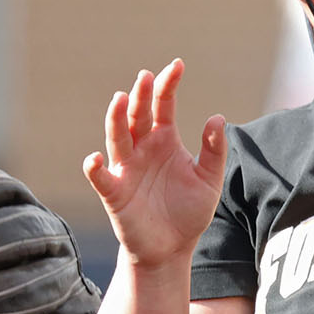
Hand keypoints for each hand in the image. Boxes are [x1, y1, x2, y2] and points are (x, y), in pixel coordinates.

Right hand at [82, 59, 226, 265]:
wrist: (172, 248)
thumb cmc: (189, 211)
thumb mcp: (209, 180)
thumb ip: (214, 150)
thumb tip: (218, 117)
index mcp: (165, 140)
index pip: (163, 105)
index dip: (168, 85)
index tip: (177, 65)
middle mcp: (142, 148)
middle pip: (137, 115)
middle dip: (140, 95)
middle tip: (146, 77)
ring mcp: (125, 168)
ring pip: (117, 138)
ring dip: (116, 119)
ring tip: (120, 99)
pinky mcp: (114, 192)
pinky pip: (101, 178)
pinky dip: (95, 168)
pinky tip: (96, 159)